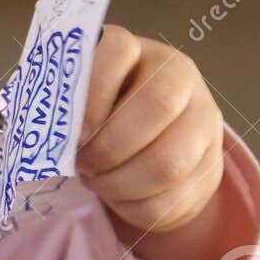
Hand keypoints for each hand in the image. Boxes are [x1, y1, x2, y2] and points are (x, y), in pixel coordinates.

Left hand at [77, 26, 224, 235]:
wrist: (145, 138)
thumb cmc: (100, 111)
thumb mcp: (82, 94)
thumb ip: (64, 101)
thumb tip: (49, 130)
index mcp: (142, 51)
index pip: (118, 51)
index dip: (90, 93)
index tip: (73, 127)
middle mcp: (182, 78)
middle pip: (156, 105)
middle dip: (107, 147)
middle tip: (82, 163)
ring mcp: (203, 123)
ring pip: (168, 163)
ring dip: (119, 183)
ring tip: (97, 181)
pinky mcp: (210, 170)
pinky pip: (170, 202)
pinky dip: (133, 208)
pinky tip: (119, 196)